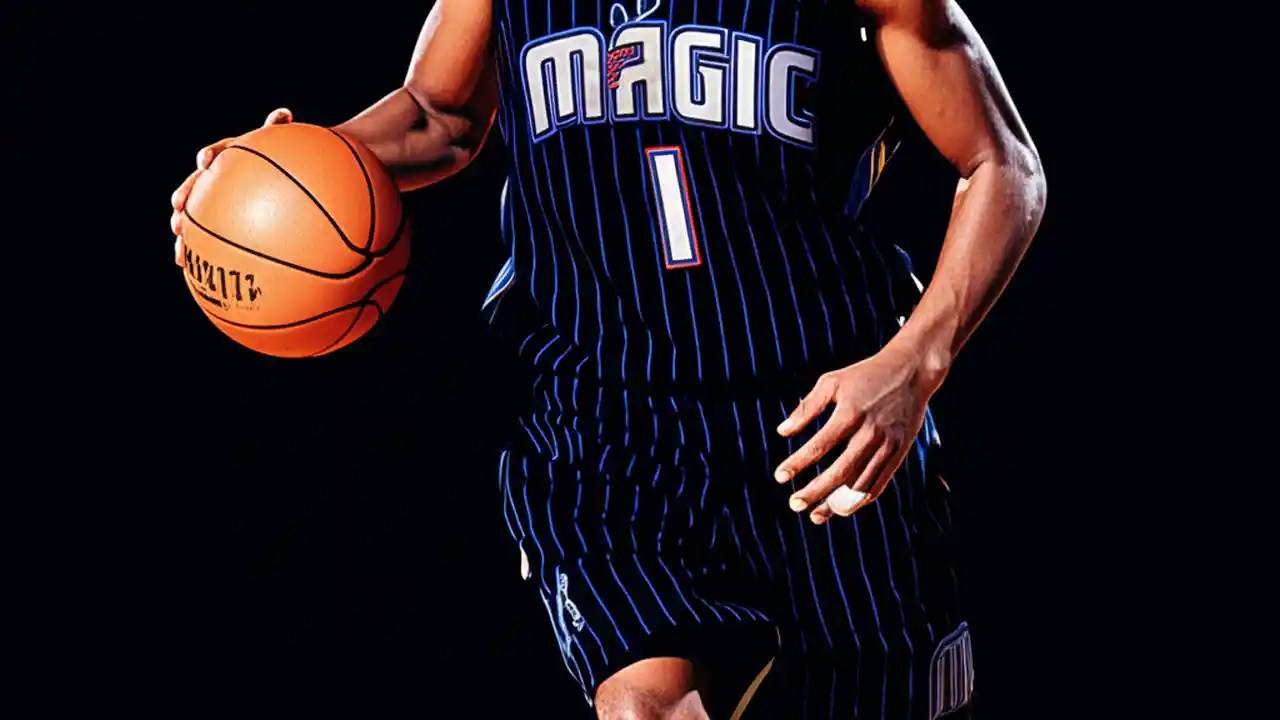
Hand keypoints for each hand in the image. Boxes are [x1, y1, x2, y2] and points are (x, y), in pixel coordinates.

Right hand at [170, 108, 293, 265]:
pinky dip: (193, 249)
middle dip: (187, 194)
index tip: (206, 161)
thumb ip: (278, 132)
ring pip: (194, 212)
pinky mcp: (218, 223)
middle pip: (198, 185)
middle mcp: (219, 178)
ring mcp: (216, 201)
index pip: (219, 152)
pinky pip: (204, 237)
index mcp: (233, 158)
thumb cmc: (285, 164)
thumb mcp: (283, 149)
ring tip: (178, 236)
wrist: (284, 184)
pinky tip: (184, 265)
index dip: (210, 155)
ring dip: (183, 225)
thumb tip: (283, 112)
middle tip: (179, 206)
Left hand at [774, 342, 943, 523]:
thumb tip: (782, 432)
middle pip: (839, 471)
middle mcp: (870, 433)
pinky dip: (860, 499)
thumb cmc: (865, 375)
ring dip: (837, 503)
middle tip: (794, 504)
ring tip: (815, 515)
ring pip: (860, 483)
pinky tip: (842, 507)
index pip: (818, 446)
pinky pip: (879, 483)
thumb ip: (806, 408)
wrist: (911, 371)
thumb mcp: (831, 382)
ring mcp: (887, 445)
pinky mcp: (899, 452)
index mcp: (850, 413)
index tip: (780, 476)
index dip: (797, 464)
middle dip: (815, 491)